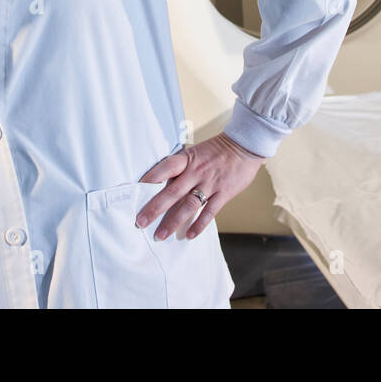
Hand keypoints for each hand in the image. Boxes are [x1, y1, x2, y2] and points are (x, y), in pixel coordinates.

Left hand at [135, 134, 263, 239]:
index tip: (136, 190)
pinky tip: (189, 235)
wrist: (245, 146)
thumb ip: (181, 167)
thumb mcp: (196, 152)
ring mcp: (210, 184)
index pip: (166, 167)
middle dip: (155, 208)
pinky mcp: (223, 193)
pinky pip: (209, 212)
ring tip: (160, 235)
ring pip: (188, 206)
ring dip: (173, 222)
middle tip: (140, 222)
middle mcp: (196, 172)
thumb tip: (162, 182)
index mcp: (188, 159)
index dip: (151, 178)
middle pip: (172, 192)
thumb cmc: (217, 150)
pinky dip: (199, 224)